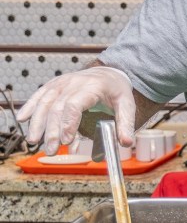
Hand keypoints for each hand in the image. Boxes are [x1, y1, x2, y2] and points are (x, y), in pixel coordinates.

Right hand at [15, 66, 135, 154]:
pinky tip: (22, 119)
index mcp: (93, 86)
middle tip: (52, 150)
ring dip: (37, 123)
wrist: (109, 72)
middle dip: (52, 130)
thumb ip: (126, 124)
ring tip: (34, 141)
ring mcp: (61, 82)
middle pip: (57, 107)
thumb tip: (126, 143)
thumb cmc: (117, 91)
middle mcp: (74, 82)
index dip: (68, 123)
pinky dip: (30, 107)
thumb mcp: (127, 105)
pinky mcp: (53, 85)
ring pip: (44, 102)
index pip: (75, 104)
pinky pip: (39, 95)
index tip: (66, 140)